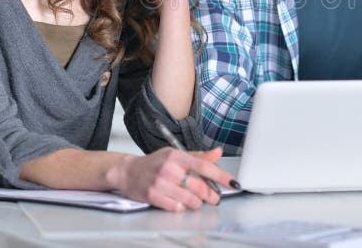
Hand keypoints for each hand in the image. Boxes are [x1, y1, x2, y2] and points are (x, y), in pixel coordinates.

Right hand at [108, 147, 234, 210]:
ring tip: (196, 200)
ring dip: (197, 203)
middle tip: (214, 197)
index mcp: (177, 156)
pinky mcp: (152, 196)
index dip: (221, 176)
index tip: (233, 183)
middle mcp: (169, 168)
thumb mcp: (176, 155)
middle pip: (199, 186)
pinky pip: (176, 207)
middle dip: (211, 195)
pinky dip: (182, 207)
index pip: (204, 166)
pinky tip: (180, 202)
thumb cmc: (155, 163)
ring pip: (190, 199)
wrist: (128, 171)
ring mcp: (160, 183)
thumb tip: (218, 153)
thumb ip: (198, 156)